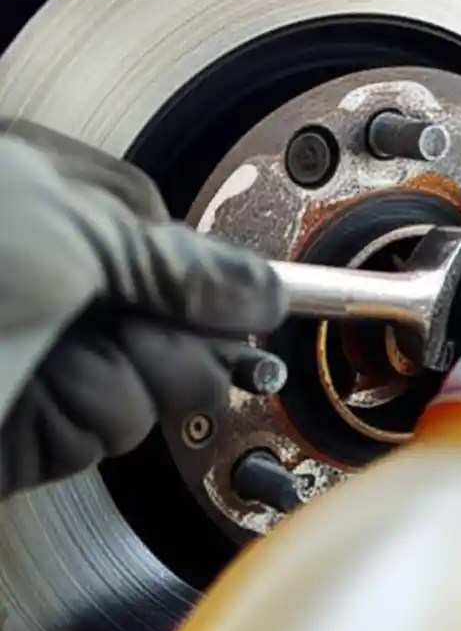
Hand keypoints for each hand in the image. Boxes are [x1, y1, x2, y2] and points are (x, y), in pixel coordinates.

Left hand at [0, 120, 287, 497]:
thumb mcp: (74, 226)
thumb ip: (182, 259)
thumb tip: (262, 287)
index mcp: (55, 202)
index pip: (178, 245)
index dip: (213, 275)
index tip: (253, 298)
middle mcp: (55, 280)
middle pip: (184, 316)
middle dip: (170, 327)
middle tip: (123, 315)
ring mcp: (44, 354)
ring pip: (159, 380)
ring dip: (117, 370)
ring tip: (51, 351)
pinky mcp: (30, 425)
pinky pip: (108, 427)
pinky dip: (78, 411)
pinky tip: (29, 391)